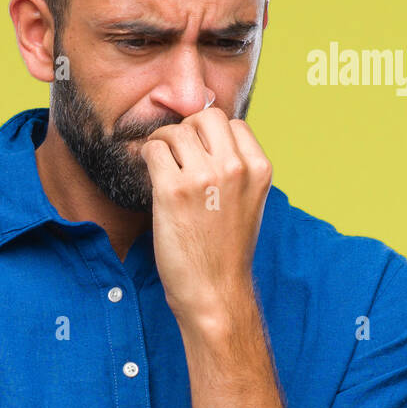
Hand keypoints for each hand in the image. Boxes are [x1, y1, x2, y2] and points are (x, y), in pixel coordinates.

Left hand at [140, 108, 272, 332]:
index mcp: (258, 168)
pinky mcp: (172, 191)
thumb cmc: (226, 249)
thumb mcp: (248, 201)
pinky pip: (153, 149)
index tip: (199, 154)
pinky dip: (147, 157)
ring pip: (175, 131)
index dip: (210, 135)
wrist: (214, 290)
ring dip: (163, 144)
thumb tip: (207, 137)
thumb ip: (236, 167)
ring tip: (163, 169)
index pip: (232, 123)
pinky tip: (151, 177)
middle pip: (204, 117)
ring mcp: (203, 177)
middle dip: (187, 130)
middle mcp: (234, 167)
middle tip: (177, 155)